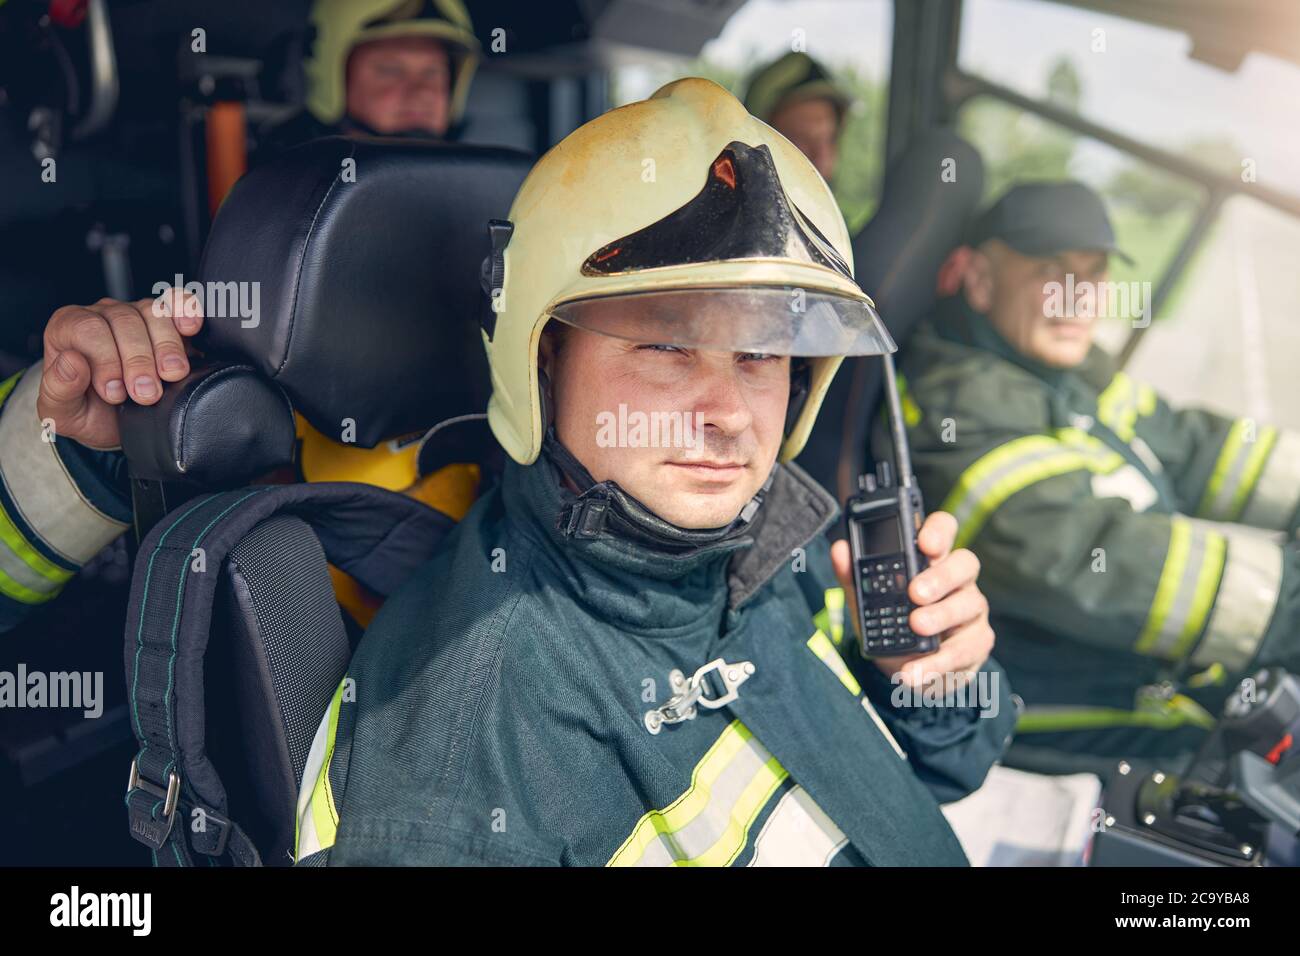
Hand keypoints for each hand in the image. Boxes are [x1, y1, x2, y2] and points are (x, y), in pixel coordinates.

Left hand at [37, 289, 203, 449]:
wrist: (119, 424)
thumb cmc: (87, 411)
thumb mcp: (61, 412)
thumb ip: (58, 389)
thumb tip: (71, 362)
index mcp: (69, 328)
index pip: (88, 328)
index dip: (106, 359)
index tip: (116, 392)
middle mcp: (103, 315)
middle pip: (125, 320)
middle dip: (139, 360)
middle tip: (146, 394)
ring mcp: (138, 315)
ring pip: (154, 312)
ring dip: (167, 345)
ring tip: (172, 374)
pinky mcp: (170, 322)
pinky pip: (179, 302)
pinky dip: (188, 310)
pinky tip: (191, 328)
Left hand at [831, 511, 993, 688]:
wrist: (908, 669)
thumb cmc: (893, 623)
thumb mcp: (867, 601)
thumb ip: (854, 576)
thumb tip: (840, 549)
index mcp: (932, 560)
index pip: (944, 531)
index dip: (939, 531)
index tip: (925, 543)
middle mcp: (958, 580)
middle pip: (965, 564)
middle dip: (941, 577)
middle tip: (915, 593)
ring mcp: (971, 611)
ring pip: (970, 604)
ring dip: (941, 616)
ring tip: (915, 627)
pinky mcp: (977, 643)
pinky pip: (965, 649)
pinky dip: (938, 662)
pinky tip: (915, 671)